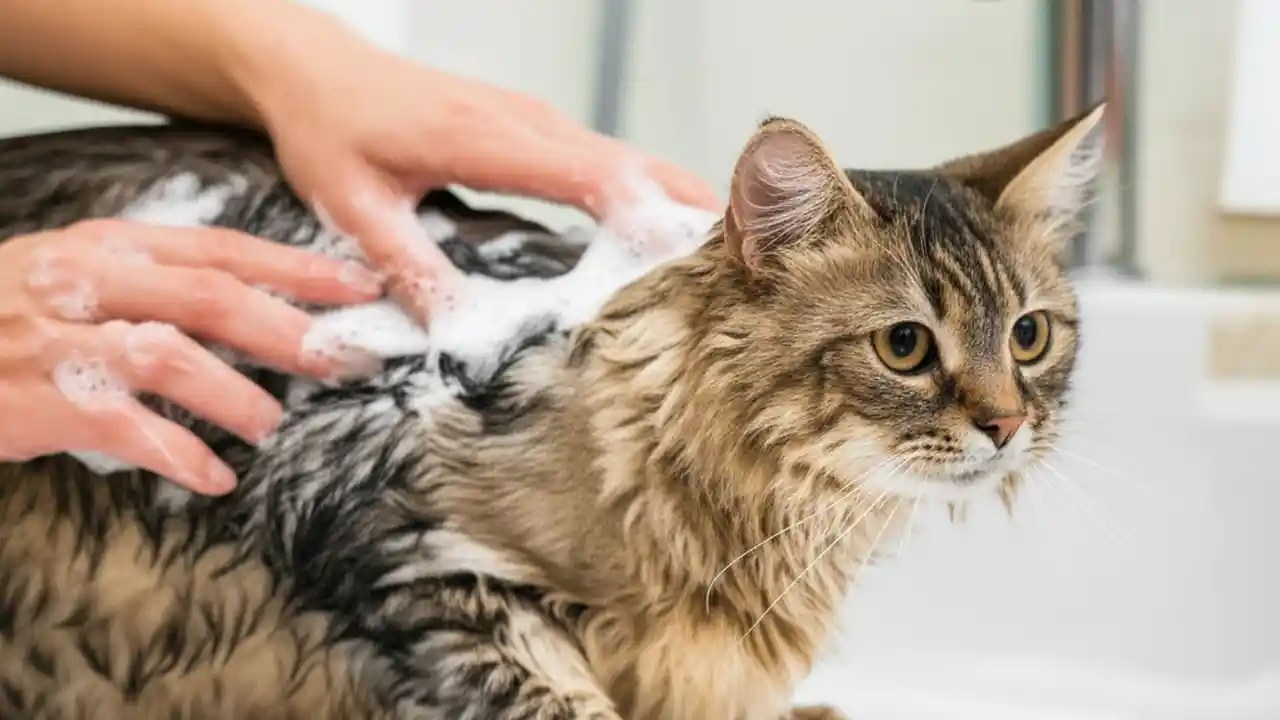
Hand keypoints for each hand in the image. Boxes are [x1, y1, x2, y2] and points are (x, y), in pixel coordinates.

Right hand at [0, 220, 382, 493]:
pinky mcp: (39, 396)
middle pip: (211, 296)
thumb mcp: (79, 272)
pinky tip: (212, 477)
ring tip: (269, 424)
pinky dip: (178, 453)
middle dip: (288, 329)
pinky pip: (124, 429)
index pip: (222, 249)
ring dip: (234, 394)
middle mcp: (88, 279)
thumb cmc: (9, 314)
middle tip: (343, 359)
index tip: (359, 285)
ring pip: (171, 356)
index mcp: (110, 246)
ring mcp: (60, 336)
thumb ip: (157, 282)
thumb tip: (255, 306)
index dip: (296, 268)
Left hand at [241, 16, 720, 322]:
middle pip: (634, 165)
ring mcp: (538, 121)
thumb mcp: (352, 206)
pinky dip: (652, 193)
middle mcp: (526, 121)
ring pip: (631, 160)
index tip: (701, 253)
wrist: (320, 70)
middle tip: (755, 265)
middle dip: (694, 213)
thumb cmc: (333, 129)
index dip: (650, 212)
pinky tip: (676, 231)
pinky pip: (610, 162)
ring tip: (737, 257)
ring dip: (682, 204)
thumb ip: (407, 266)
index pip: (589, 174)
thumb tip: (459, 333)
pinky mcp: (538, 130)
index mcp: (485, 136)